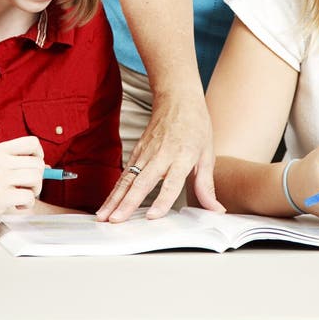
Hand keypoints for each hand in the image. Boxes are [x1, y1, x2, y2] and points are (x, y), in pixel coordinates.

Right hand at [0, 136, 44, 236]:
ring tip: (21, 196)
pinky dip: (27, 205)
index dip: (38, 155)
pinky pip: (29, 197)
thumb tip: (48, 166)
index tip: (31, 167)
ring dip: (34, 191)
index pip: (32, 142)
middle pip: (38, 163)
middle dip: (38, 178)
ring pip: (37, 178)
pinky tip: (15, 206)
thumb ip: (19, 163)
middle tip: (25, 188)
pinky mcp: (1, 197)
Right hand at [96, 91, 223, 222]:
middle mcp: (162, 154)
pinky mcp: (137, 150)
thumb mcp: (207, 154)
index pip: (171, 182)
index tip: (152, 216)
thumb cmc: (195, 125)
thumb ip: (206, 185)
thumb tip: (216, 209)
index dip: (162, 200)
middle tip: (115, 221)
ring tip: (103, 217)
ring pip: (128, 179)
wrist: (178, 98)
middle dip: (127, 203)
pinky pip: (125, 173)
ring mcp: (146, 151)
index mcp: (183, 155)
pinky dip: (114, 189)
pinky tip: (107, 204)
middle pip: (142, 181)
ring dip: (114, 198)